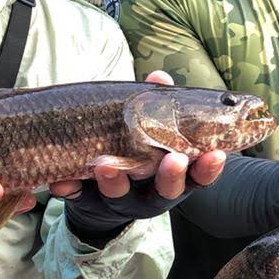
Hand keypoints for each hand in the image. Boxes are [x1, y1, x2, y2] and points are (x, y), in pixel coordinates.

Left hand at [54, 70, 226, 243]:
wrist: (101, 196)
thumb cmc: (138, 152)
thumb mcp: (153, 129)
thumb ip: (160, 105)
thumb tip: (160, 77)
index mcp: (175, 176)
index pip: (199, 175)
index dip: (209, 168)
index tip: (216, 154)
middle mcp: (152, 193)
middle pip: (167, 191)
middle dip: (170, 176)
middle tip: (173, 159)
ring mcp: (121, 200)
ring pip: (121, 196)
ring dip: (114, 180)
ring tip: (105, 164)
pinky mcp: (89, 202)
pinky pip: (79, 197)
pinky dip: (70, 188)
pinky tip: (62, 180)